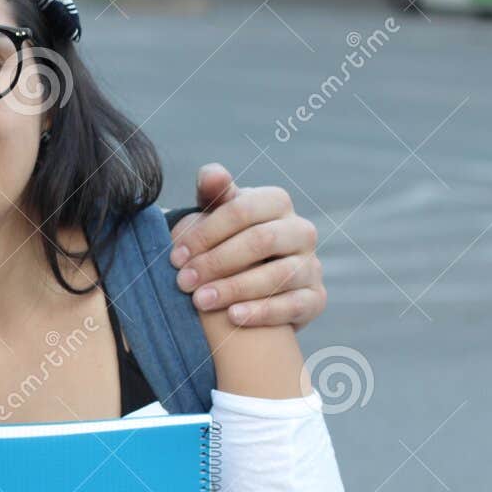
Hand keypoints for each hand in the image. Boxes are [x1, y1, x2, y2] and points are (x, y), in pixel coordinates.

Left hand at [170, 164, 324, 328]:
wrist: (249, 283)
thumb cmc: (227, 239)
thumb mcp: (217, 214)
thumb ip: (214, 192)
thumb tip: (213, 175)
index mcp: (277, 202)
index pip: (241, 210)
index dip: (206, 233)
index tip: (176, 256)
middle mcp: (301, 230)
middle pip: (261, 241)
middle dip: (216, 262)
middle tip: (183, 282)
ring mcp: (312, 265)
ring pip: (278, 275)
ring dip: (235, 288)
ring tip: (200, 301)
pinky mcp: (315, 298)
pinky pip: (293, 305)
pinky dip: (262, 312)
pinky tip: (233, 317)